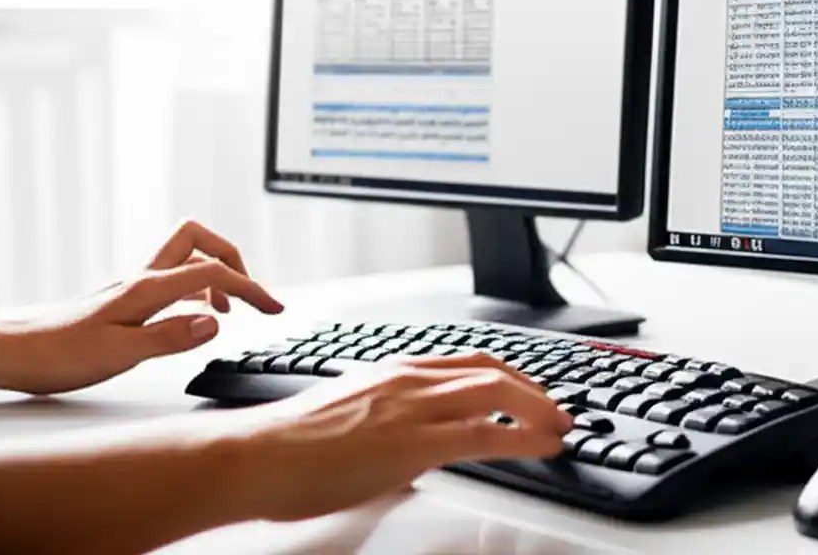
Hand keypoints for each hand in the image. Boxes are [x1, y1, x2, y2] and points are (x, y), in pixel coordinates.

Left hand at [0, 220, 282, 394]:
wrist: (9, 351)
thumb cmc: (57, 355)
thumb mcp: (119, 353)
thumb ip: (171, 336)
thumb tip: (216, 320)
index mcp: (147, 288)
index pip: (213, 275)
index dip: (251, 289)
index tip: (274, 308)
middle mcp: (141, 278)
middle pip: (200, 240)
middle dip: (234, 259)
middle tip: (252, 295)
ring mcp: (131, 286)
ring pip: (185, 258)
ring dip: (215, 274)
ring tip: (230, 312)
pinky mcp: (123, 299)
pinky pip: (170, 282)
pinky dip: (193, 293)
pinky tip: (192, 321)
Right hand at [226, 352, 571, 521]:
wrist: (257, 456)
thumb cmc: (288, 445)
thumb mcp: (350, 416)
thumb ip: (387, 423)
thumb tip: (411, 452)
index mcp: (393, 370)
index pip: (466, 360)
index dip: (507, 374)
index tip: (528, 389)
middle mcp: (408, 379)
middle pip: (491, 369)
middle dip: (533, 388)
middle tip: (557, 409)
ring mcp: (412, 407)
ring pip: (496, 392)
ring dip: (539, 409)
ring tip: (560, 427)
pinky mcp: (414, 442)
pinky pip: (485, 434)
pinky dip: (524, 438)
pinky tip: (542, 447)